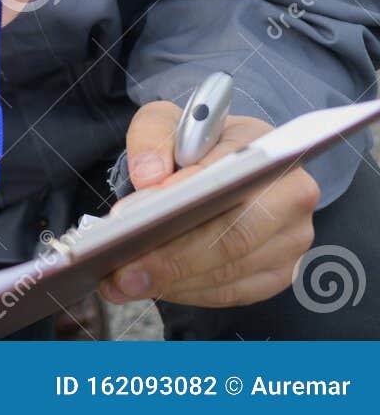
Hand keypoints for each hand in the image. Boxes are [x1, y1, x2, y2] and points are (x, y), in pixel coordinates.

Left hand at [100, 104, 319, 306]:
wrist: (220, 163)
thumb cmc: (195, 143)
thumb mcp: (165, 121)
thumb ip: (153, 137)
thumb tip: (149, 177)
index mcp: (267, 150)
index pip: (224, 182)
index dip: (179, 203)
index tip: (133, 221)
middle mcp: (291, 196)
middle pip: (233, 238)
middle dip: (172, 259)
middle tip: (122, 271)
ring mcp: (291, 239)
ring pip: (230, 271)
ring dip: (173, 282)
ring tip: (123, 283)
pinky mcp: (279, 272)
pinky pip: (232, 291)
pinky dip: (188, 292)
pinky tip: (153, 287)